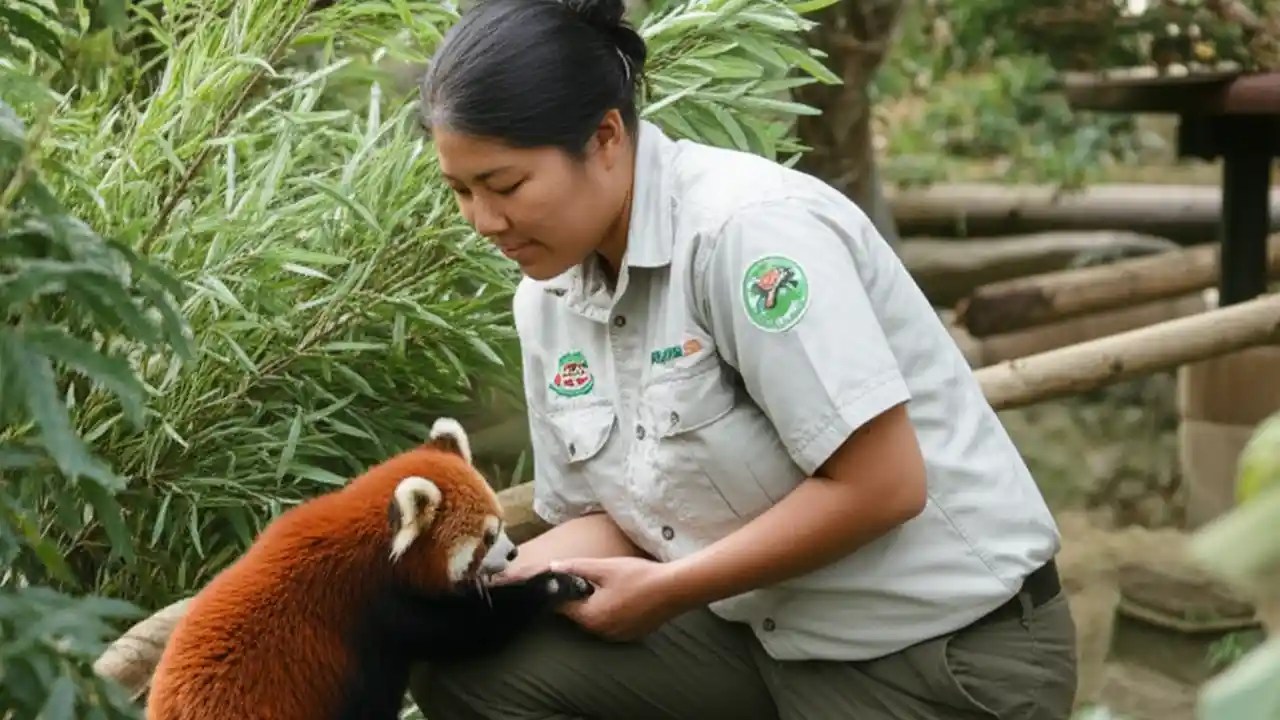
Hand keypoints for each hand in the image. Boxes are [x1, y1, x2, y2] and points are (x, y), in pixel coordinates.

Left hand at [548, 556, 685, 641]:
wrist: (673, 589)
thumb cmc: (638, 576)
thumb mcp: (604, 568)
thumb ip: (576, 567)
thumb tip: (552, 566)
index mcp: (591, 617)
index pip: (563, 608)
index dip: (559, 593)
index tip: (560, 580)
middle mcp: (602, 632)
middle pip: (579, 616)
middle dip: (577, 599)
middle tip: (583, 579)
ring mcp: (618, 636)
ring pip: (595, 621)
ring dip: (594, 607)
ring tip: (604, 587)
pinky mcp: (631, 635)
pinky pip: (611, 625)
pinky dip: (610, 613)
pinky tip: (620, 597)